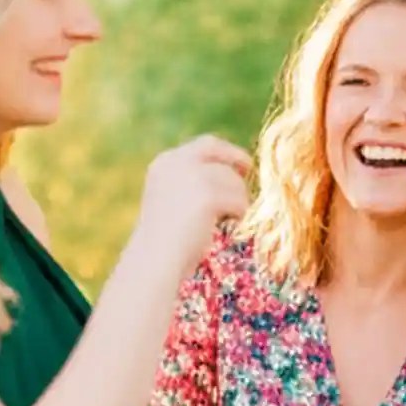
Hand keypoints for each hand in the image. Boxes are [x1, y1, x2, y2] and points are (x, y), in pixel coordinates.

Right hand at [135, 134, 251, 276]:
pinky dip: (239, 213)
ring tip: (229, 219)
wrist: (155, 260)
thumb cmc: (165, 241)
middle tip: (250, 169)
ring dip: (238, 199)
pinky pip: (238, 200)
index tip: (241, 161)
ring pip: (232, 179)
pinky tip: (231, 226)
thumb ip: (192, 185)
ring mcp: (191, 176)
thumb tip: (227, 177)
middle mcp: (176, 163)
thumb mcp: (173, 202)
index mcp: (164, 164)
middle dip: (237, 158)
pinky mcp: (207, 195)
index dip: (226, 152)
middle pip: (219, 153)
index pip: (204, 146)